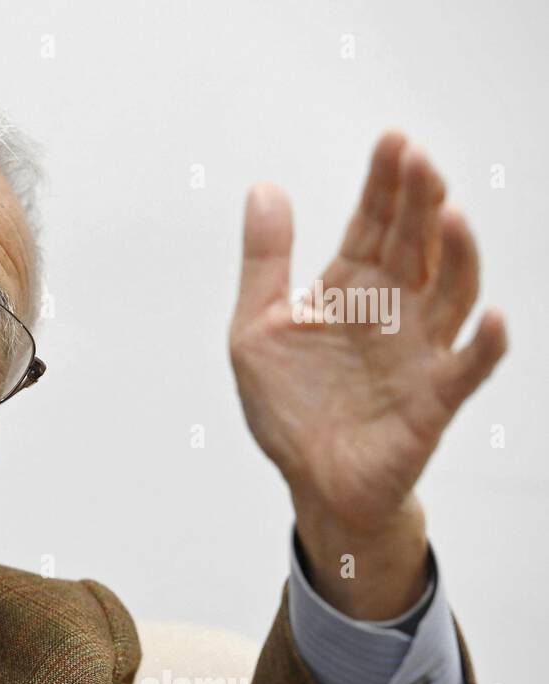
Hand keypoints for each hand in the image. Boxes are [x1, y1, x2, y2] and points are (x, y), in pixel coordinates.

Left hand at [229, 132, 507, 617]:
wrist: (310, 481)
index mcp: (351, 289)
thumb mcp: (256, 329)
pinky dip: (482, 344)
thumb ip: (264, 262)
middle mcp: (393, 311)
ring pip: (450, 294)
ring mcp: (418, 352)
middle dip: (419, 203)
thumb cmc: (290, 407)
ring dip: (455, 256)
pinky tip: (489, 316)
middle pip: (416, 246)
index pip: (375, 224)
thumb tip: (264, 188)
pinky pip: (466, 369)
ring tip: (449, 216)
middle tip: (418, 160)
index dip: (385, 184)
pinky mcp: (432, 401)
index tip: (393, 140)